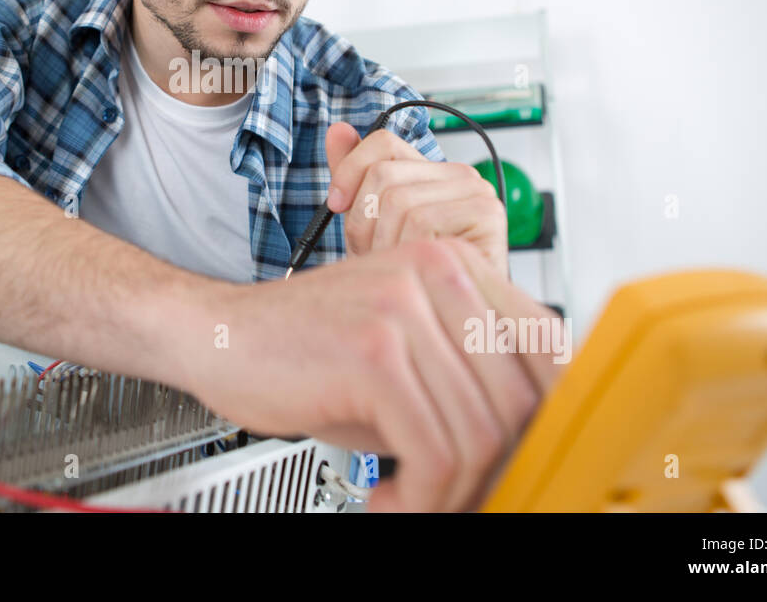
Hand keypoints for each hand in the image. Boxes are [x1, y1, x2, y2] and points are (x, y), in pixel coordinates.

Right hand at [184, 237, 569, 511]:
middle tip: (460, 497)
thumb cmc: (304, 351)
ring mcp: (407, 307)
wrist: (217, 336)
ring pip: (482, 433)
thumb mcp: (403, 358)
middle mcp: (439, 271)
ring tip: (414, 503)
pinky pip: (433, 450)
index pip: (549, 347)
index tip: (520, 463)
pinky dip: (421, 497)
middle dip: (497, 469)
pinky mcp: (374, 350)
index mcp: (455, 264)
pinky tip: (388, 498)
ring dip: (453, 493)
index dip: (547, 419)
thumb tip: (531, 444)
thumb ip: (465, 382)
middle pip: (524, 400)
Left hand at [324, 122, 508, 280]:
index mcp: (433, 171)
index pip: (383, 142)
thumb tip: (337, 129)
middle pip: (384, 174)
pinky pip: (422, 222)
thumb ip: (355, 178)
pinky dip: (405, 251)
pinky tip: (416, 272)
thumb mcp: (370, 226)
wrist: (451, 320)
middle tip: (372, 252)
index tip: (335, 204)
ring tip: (395, 268)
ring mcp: (478, 193)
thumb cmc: (412, 277)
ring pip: (399, 202)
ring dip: (383, 244)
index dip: (350, 170)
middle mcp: (460, 175)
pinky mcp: (488, 216)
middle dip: (363, 221)